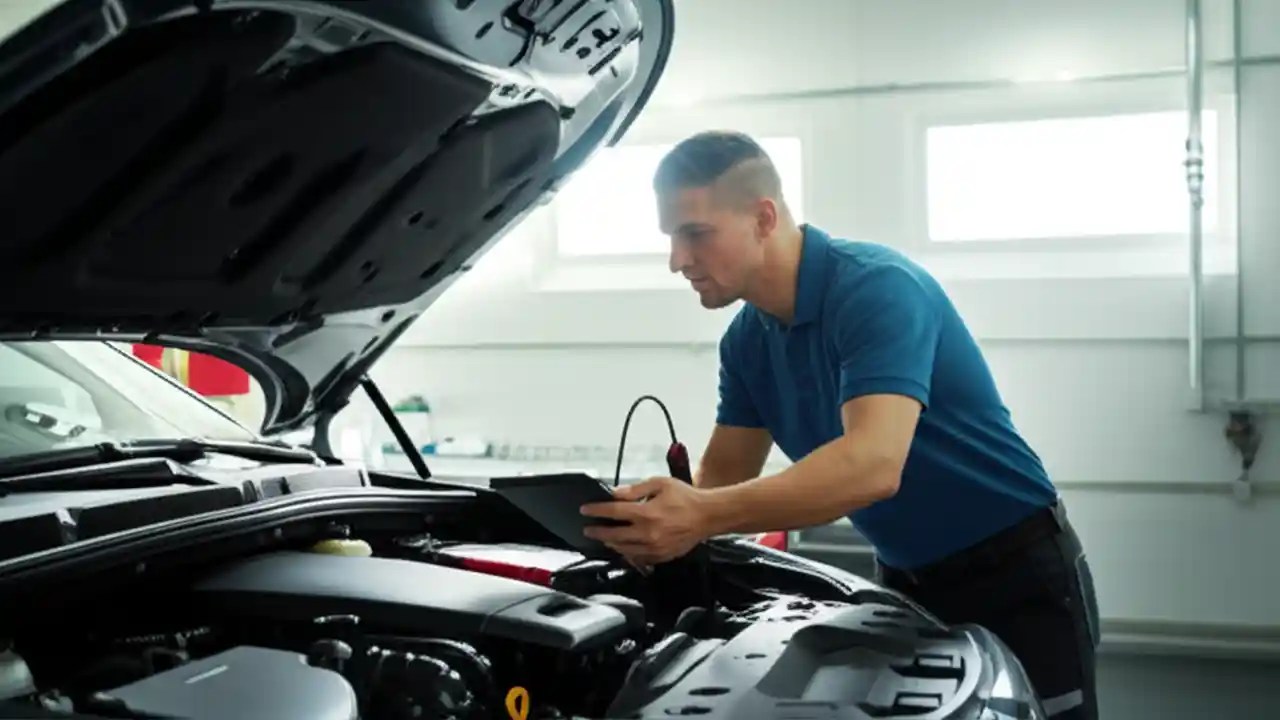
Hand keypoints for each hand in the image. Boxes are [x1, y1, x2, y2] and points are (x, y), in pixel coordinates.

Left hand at [579, 477, 711, 565]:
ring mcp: (654, 548)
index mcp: (646, 513)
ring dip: (611, 543)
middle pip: (613, 535)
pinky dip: (627, 554)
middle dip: (597, 531)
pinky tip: (622, 549)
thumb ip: (636, 489)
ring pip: (624, 549)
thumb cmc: (685, 497)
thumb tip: (615, 494)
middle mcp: (647, 533)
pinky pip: (638, 558)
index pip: (613, 512)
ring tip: (604, 538)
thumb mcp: (660, 484)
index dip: (596, 510)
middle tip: (588, 529)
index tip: (585, 510)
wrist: (708, 516)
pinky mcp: (661, 556)